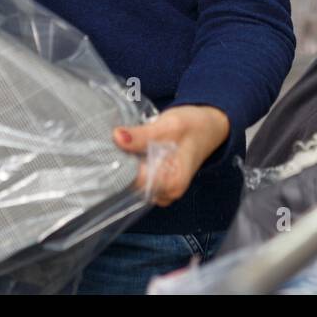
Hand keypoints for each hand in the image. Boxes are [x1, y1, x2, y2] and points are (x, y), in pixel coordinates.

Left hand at [114, 105, 229, 206]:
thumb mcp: (169, 124)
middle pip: (133, 186)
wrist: (209, 126)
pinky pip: (138, 180)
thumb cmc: (195, 125)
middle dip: (120, 166)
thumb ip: (142, 134)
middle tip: (109, 144)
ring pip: (133, 184)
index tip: (107, 150)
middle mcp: (168, 192)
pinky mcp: (158, 183)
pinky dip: (131, 166)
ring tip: (120, 146)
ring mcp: (163, 190)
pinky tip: (128, 152)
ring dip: (125, 166)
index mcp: (173, 182)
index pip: (136, 183)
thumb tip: (117, 137)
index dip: (120, 166)